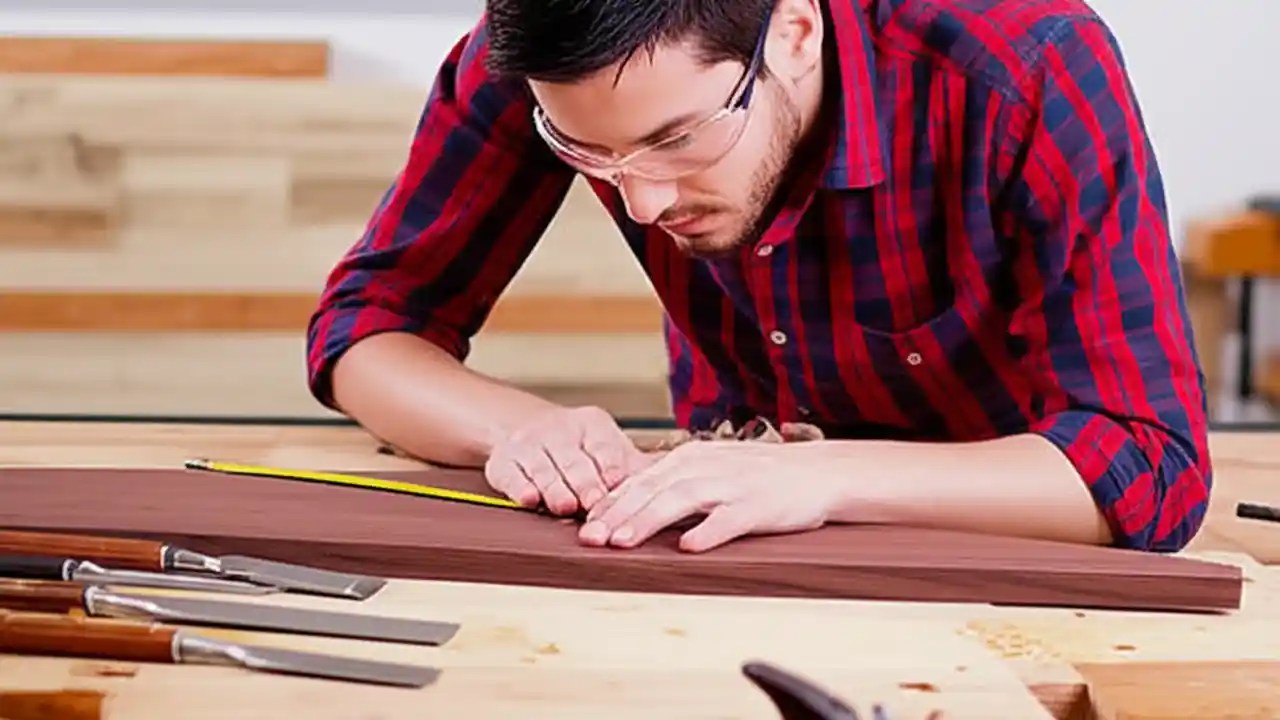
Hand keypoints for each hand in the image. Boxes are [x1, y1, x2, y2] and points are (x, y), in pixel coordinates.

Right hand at [484, 405, 655, 515]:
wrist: (527, 430)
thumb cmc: (581, 448)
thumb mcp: (611, 448)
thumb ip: (640, 465)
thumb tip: (683, 477)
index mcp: (592, 425)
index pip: (603, 446)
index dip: (610, 465)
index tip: (620, 483)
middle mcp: (558, 430)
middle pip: (573, 459)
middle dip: (584, 482)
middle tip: (594, 503)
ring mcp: (528, 445)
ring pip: (543, 468)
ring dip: (555, 487)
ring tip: (566, 505)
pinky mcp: (502, 462)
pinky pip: (510, 475)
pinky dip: (519, 487)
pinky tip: (529, 500)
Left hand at [577, 441, 839, 551]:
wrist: (817, 472)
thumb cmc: (759, 476)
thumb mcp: (711, 470)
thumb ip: (674, 484)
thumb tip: (632, 506)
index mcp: (689, 458)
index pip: (640, 481)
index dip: (609, 503)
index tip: (583, 525)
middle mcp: (705, 467)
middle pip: (652, 490)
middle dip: (616, 515)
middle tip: (588, 538)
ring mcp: (731, 485)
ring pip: (680, 500)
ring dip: (648, 521)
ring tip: (622, 542)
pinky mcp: (757, 505)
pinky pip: (728, 520)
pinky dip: (706, 532)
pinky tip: (688, 547)